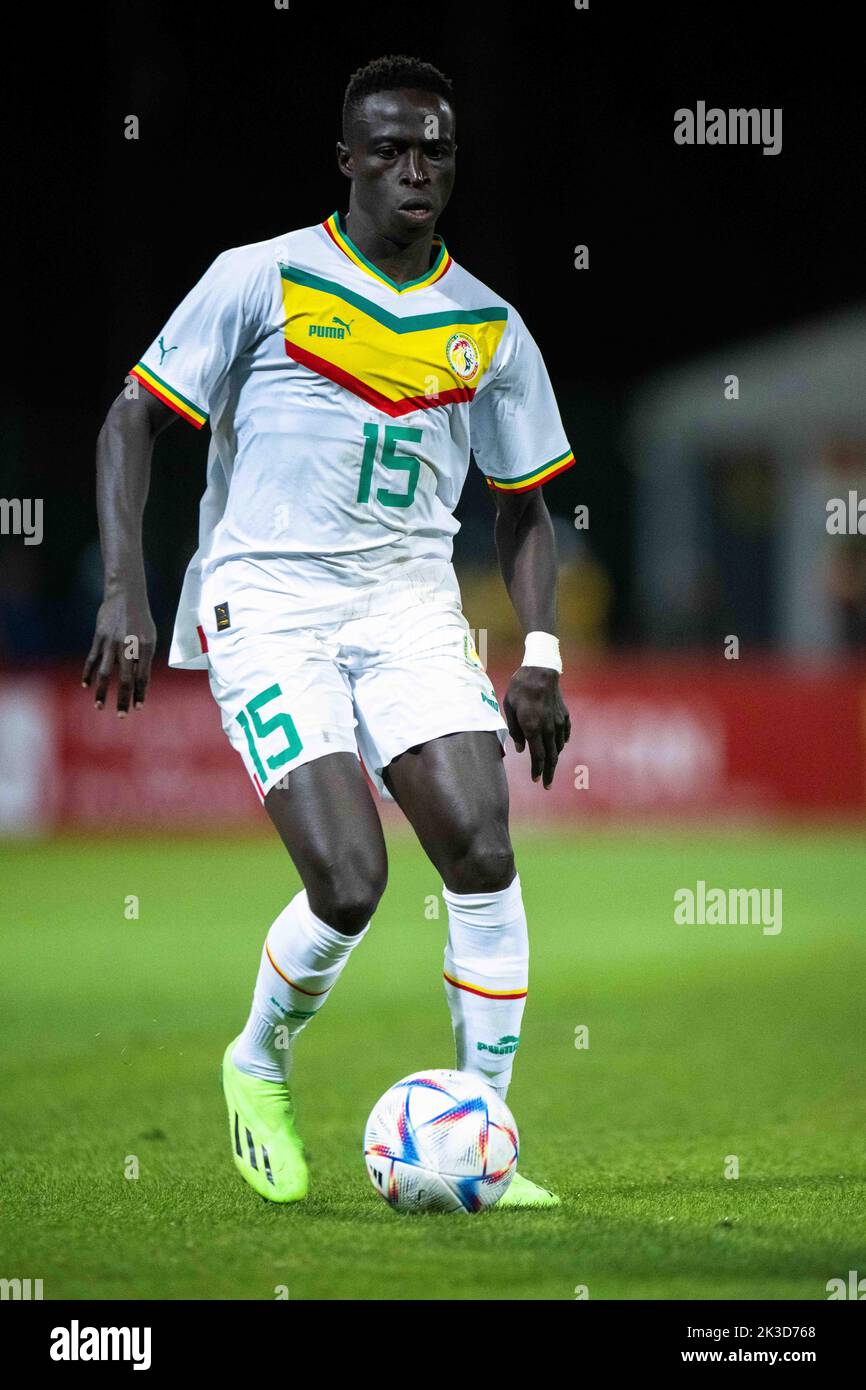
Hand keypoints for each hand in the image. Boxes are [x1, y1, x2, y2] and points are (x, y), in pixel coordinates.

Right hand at [82, 586, 156, 714]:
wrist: (126, 596)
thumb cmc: (141, 620)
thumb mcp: (150, 638)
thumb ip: (143, 660)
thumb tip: (138, 683)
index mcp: (145, 648)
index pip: (142, 677)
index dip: (140, 694)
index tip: (138, 708)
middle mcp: (128, 646)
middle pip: (124, 679)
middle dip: (122, 699)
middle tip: (121, 716)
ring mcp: (112, 642)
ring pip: (105, 673)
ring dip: (101, 691)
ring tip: (99, 706)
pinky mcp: (99, 638)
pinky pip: (92, 659)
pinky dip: (88, 674)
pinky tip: (86, 686)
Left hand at [503, 666, 570, 788]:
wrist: (540, 671)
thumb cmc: (519, 689)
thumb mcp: (509, 709)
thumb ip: (515, 731)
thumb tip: (522, 749)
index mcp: (533, 728)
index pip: (537, 756)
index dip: (537, 770)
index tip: (536, 780)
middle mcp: (548, 728)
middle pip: (551, 756)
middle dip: (548, 773)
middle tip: (547, 785)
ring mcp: (558, 722)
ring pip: (558, 747)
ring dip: (554, 759)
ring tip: (550, 767)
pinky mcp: (564, 715)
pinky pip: (564, 735)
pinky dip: (561, 743)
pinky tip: (559, 746)